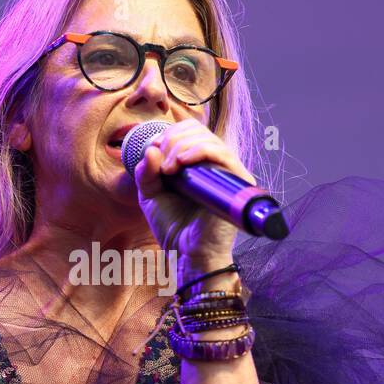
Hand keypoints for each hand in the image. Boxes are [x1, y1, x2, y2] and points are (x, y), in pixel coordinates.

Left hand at [131, 118, 254, 270]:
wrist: (187, 253)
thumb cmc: (173, 227)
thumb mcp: (150, 195)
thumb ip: (146, 172)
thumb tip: (150, 148)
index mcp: (197, 164)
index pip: (189, 131)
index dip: (168, 135)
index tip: (153, 154)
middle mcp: (214, 164)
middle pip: (197, 130)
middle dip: (172, 141)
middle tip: (162, 165)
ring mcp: (227, 172)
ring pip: (208, 139)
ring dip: (181, 147)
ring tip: (168, 169)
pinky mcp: (237, 182)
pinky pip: (222, 154)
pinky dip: (199, 152)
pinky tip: (181, 163)